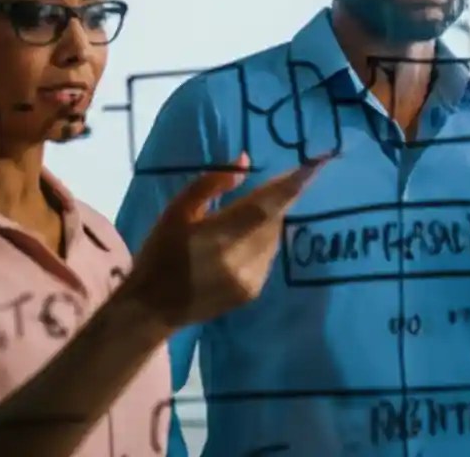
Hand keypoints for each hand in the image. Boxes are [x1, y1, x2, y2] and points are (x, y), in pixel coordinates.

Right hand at [121, 153, 327, 331]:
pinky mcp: (253, 291)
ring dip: (268, 221)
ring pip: (274, 237)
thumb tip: (245, 162)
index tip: (317, 163)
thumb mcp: (175, 211)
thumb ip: (210, 184)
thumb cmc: (159, 252)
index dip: (293, 185)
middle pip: (274, 219)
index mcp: (218, 236)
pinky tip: (241, 243)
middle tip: (268, 185)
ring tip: (244, 218)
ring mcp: (250, 279)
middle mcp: (241, 260)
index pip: (266, 206)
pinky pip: (269, 255)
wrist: (152, 307)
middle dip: (275, 200)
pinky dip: (262, 242)